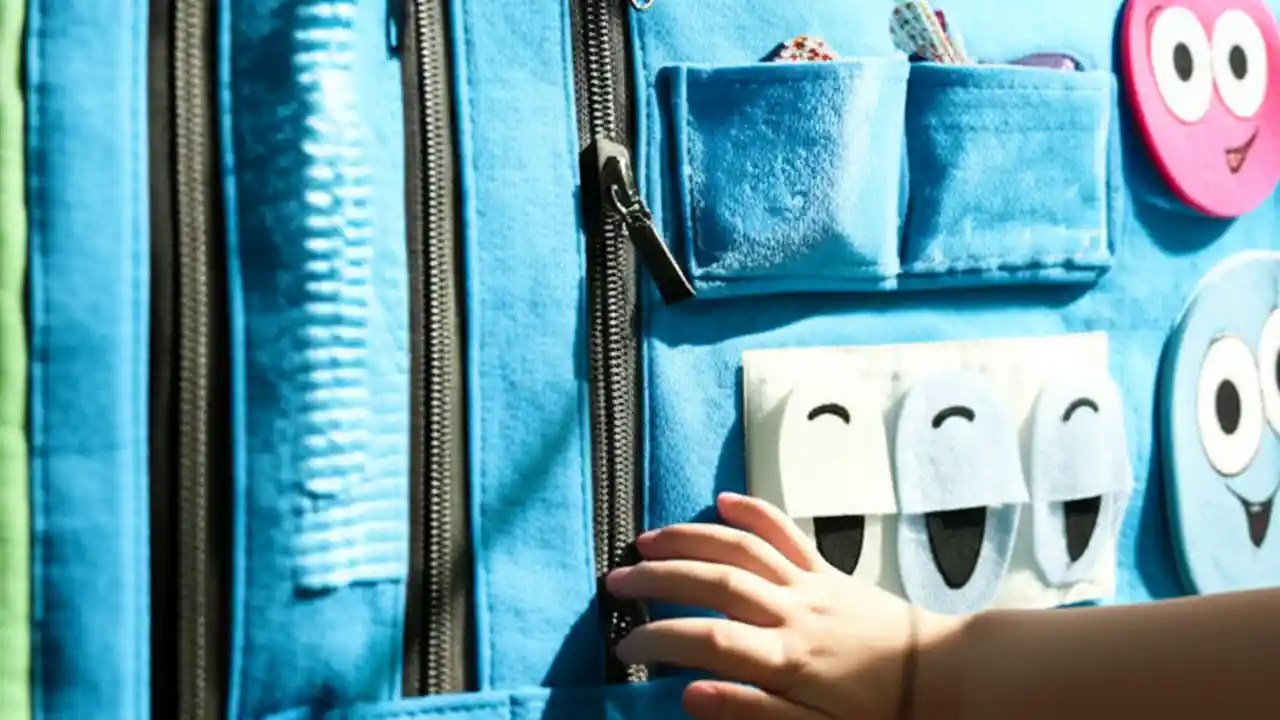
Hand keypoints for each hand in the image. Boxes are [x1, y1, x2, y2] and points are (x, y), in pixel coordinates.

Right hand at [606, 492, 962, 719]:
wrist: (942, 675)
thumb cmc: (876, 711)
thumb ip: (752, 711)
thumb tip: (689, 694)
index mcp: (787, 658)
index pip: (707, 641)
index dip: (659, 640)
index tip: (624, 648)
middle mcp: (793, 612)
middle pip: (713, 582)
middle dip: (658, 578)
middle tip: (616, 582)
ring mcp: (810, 583)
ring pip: (741, 547)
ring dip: (690, 538)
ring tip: (648, 541)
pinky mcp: (827, 569)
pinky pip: (786, 531)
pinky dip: (754, 511)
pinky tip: (724, 499)